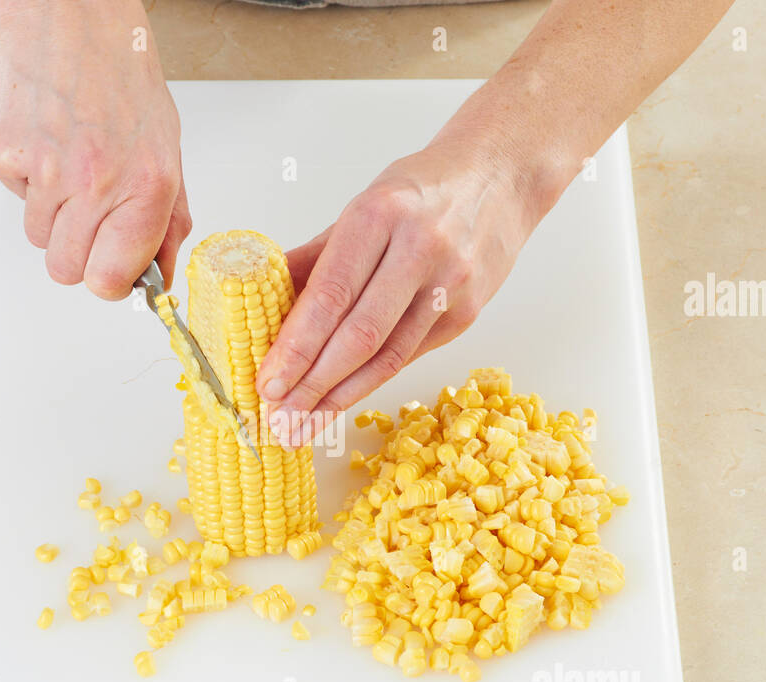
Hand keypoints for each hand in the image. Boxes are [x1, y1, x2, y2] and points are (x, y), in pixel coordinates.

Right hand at [0, 0, 190, 294]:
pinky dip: (30, 182)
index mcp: (146, 185)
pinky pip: (16, 198)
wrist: (69, 17)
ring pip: (38, 238)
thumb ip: (168, 220)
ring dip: (53, 216)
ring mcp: (46, 169)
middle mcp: (96, 182)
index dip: (110, 282)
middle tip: (90, 216)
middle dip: (79, 253)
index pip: (110, 280)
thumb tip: (161, 274)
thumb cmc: (122, 76)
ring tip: (72, 167)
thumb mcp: (167, 149)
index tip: (113, 270)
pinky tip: (49, 144)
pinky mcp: (6, 154)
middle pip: (66, 270)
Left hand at [256, 133, 538, 445]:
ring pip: (387, 357)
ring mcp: (448, 285)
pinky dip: (371, 383)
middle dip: (312, 384)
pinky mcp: (467, 312)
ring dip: (340, 396)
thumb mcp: (362, 206)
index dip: (295, 347)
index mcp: (378, 216)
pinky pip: (409, 356)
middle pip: (358, 336)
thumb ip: (316, 257)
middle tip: (279, 417)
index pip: (329, 296)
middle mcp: (418, 250)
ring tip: (304, 423)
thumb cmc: (423, 188)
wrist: (502, 174)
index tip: (267, 382)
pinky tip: (342, 400)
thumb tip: (262, 302)